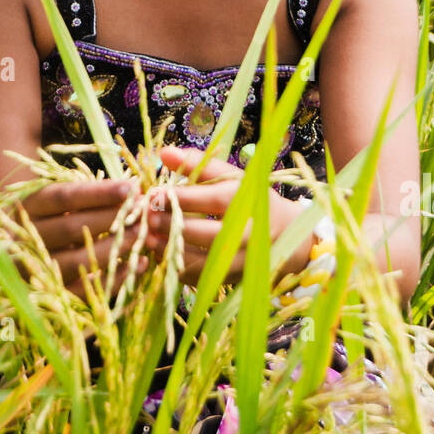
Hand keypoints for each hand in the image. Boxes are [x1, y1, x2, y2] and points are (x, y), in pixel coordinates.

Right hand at [18, 177, 143, 299]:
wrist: (10, 263)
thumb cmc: (46, 221)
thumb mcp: (54, 203)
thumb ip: (84, 196)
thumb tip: (132, 190)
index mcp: (26, 207)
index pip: (64, 197)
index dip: (98, 193)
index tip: (131, 188)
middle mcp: (25, 238)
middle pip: (72, 228)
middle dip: (112, 218)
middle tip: (143, 212)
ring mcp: (35, 270)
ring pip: (79, 261)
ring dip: (116, 247)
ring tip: (144, 235)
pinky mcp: (48, 298)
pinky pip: (85, 291)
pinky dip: (115, 278)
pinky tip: (139, 265)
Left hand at [144, 146, 314, 284]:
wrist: (287, 236)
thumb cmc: (251, 200)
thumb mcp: (231, 176)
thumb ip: (197, 163)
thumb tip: (163, 153)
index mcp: (248, 202)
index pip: (212, 200)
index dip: (180, 198)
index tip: (153, 193)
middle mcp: (247, 234)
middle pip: (206, 234)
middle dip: (171, 226)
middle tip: (146, 218)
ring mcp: (242, 261)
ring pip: (202, 262)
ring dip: (170, 250)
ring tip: (148, 238)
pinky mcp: (233, 280)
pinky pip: (201, 279)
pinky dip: (178, 268)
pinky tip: (162, 255)